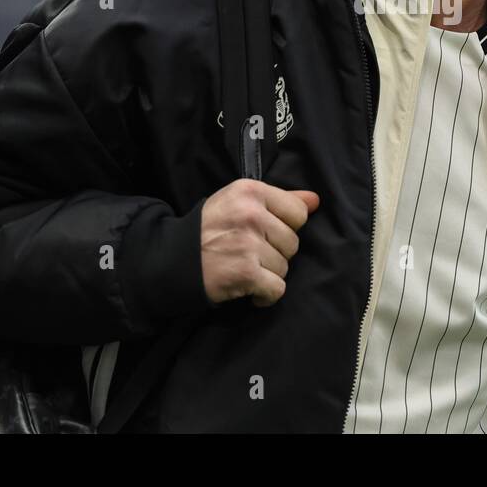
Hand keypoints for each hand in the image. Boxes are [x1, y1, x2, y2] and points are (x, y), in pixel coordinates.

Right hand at [199, 179, 319, 307]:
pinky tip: (250, 289)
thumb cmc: (208, 229)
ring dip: (268, 273)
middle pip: (292, 242)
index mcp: (250, 191)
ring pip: (285, 266)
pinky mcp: (246, 273)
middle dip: (275, 252)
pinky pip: (277, 289)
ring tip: (245, 268)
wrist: (171, 260)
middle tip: (249, 253)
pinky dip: (265, 295)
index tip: (265, 232)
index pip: (298, 212)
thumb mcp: (238, 202)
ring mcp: (248, 244)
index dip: (284, 226)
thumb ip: (280, 200)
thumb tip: (315, 201)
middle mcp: (251, 214)